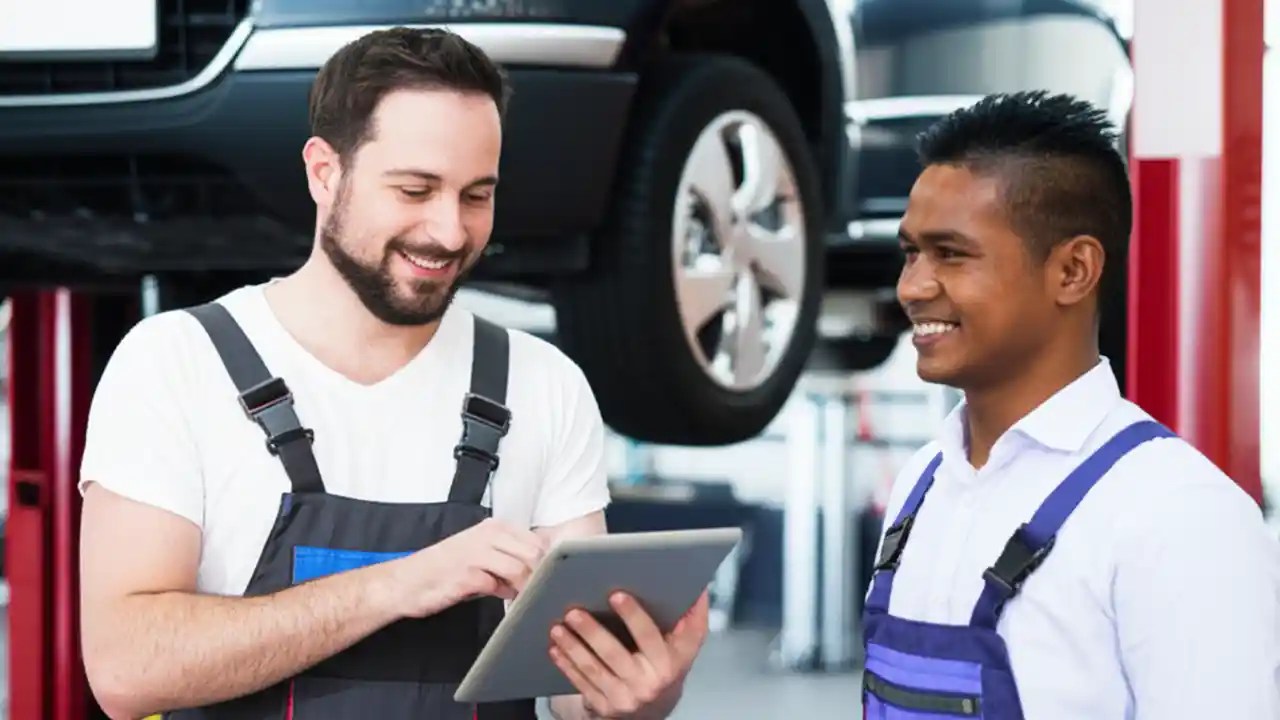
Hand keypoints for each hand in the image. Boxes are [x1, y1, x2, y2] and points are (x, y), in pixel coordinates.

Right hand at [384, 518, 546, 618]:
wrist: (405, 582)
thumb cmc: (443, 570)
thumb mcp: (478, 554)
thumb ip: (507, 558)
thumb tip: (537, 573)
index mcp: (493, 527)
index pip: (537, 541)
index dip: (547, 562)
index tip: (551, 579)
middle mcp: (487, 535)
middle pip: (534, 554)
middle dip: (541, 576)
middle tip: (541, 592)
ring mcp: (477, 553)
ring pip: (520, 568)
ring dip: (526, 588)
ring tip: (524, 599)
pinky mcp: (468, 575)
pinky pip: (500, 586)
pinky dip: (507, 597)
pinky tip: (505, 603)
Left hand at [549, 590, 709, 718]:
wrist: (656, 707)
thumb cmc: (669, 663)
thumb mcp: (687, 644)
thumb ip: (693, 615)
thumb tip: (699, 584)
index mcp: (670, 662)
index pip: (650, 636)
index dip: (634, 615)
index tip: (616, 594)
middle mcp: (649, 683)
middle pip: (615, 654)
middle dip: (592, 632)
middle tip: (573, 611)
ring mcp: (626, 698)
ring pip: (594, 669)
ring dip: (573, 647)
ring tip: (557, 627)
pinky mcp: (606, 708)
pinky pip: (582, 684)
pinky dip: (567, 665)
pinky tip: (555, 648)